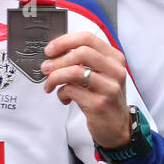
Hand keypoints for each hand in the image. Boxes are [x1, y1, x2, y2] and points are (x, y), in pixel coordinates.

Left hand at [40, 31, 132, 148]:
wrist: (117, 125)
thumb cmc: (105, 97)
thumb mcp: (101, 74)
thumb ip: (84, 62)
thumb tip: (56, 54)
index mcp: (114, 58)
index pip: (88, 38)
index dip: (64, 41)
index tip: (51, 50)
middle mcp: (115, 70)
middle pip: (81, 52)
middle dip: (58, 60)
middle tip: (46, 68)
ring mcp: (109, 87)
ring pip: (74, 71)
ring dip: (55, 77)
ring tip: (50, 84)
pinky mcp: (99, 104)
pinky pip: (71, 90)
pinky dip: (61, 93)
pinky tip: (64, 97)